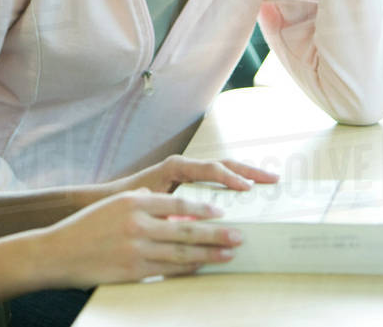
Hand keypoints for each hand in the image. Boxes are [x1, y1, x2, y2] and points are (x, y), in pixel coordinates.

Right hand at [36, 189, 242, 286]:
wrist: (58, 253)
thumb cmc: (84, 228)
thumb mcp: (110, 206)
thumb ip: (138, 202)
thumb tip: (163, 204)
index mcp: (132, 203)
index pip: (177, 204)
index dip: (203, 209)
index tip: (222, 212)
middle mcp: (137, 224)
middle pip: (187, 229)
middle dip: (217, 233)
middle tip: (239, 235)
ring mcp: (136, 249)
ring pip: (182, 251)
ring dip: (210, 253)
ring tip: (229, 253)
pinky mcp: (134, 270)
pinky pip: (169, 269)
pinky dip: (189, 267)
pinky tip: (202, 266)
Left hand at [109, 154, 279, 196]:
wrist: (110, 199)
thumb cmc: (127, 202)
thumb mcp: (149, 204)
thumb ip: (170, 207)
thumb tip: (192, 217)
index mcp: (176, 167)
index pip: (211, 168)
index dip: (231, 178)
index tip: (248, 190)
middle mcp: (184, 166)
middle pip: (223, 164)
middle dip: (248, 171)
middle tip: (273, 180)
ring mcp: (188, 172)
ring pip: (223, 169)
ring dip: (246, 175)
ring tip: (268, 181)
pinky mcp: (189, 181)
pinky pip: (217, 179)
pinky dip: (235, 183)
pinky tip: (249, 193)